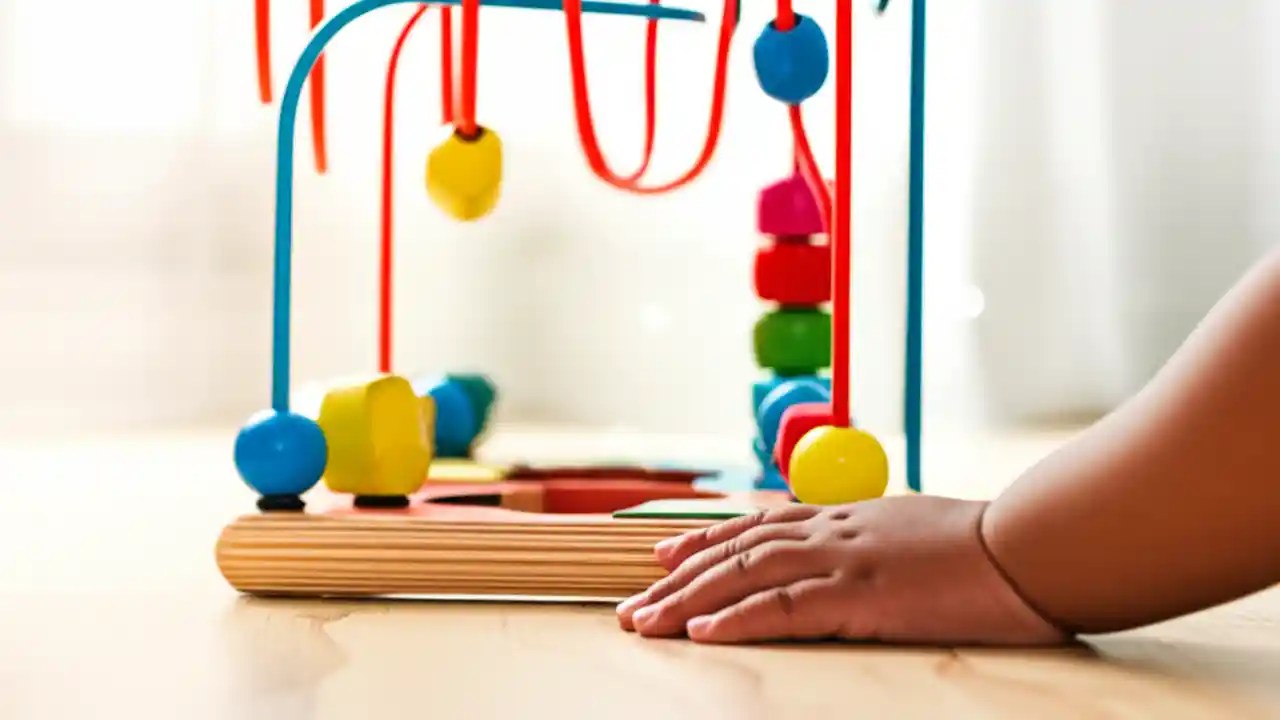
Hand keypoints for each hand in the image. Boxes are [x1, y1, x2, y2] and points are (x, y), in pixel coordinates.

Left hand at [616, 495, 1067, 644]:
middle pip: (737, 551)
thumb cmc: (994, 542)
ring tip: (643, 623)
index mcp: (849, 516)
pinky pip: (785, 609)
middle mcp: (835, 531)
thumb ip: (881, 536)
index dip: (706, 539)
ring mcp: (846, 561)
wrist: (1035, 544)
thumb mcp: (923, 528)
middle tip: (633, 602)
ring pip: (745, 576)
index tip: (664, 552)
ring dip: (687, 602)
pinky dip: (736, 620)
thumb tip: (869, 549)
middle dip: (678, 578)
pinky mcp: (863, 598)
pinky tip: (701, 634)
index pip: (759, 524)